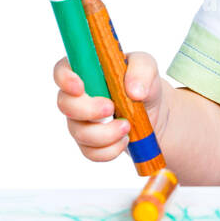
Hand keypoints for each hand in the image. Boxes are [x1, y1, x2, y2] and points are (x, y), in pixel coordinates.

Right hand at [53, 52, 168, 161]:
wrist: (156, 112)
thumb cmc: (144, 84)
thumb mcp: (149, 68)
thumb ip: (142, 70)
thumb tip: (133, 91)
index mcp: (88, 70)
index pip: (62, 70)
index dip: (65, 78)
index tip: (80, 87)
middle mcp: (79, 96)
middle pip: (64, 104)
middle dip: (87, 109)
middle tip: (111, 108)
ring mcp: (82, 121)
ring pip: (79, 132)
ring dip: (105, 133)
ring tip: (127, 126)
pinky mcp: (91, 143)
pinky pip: (91, 152)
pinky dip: (110, 149)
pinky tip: (125, 140)